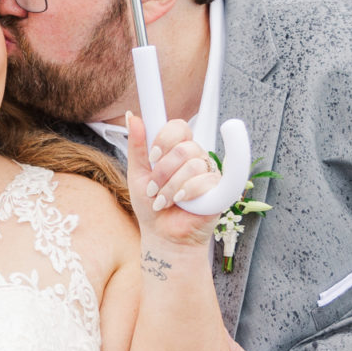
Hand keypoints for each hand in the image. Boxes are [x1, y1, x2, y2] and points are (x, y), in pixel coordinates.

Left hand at [126, 113, 221, 246]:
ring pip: (192, 165)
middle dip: (163, 170)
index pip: (179, 127)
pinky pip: (205, 181)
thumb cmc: (151, 205)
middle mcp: (195, 158)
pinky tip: (180, 202)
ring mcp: (208, 173)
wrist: (162, 235)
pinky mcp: (219, 190)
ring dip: (171, 186)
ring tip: (163, 200)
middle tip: (153, 187)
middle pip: (184, 147)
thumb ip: (137, 146)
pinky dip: (187, 192)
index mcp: (176, 150)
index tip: (153, 155)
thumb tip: (132, 115)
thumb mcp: (137, 173)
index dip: (165, 138)